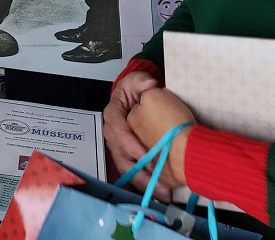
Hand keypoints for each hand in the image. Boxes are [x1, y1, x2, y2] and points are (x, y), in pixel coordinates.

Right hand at [103, 71, 162, 197]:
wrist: (139, 99)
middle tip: (155, 181)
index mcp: (113, 114)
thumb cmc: (137, 90)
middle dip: (137, 170)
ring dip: (143, 181)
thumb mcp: (138, 81)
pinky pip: (133, 171)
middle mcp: (112, 132)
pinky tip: (159, 190)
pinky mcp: (128, 155)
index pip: (117, 129)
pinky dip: (145, 182)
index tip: (144, 153)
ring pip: (126, 167)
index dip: (129, 142)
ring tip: (161, 192)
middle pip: (120, 154)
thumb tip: (149, 85)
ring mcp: (119, 146)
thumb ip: (141, 81)